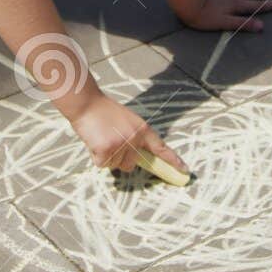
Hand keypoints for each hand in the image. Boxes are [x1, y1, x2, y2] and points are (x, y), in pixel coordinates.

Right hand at [68, 94, 187, 174]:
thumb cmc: (103, 111)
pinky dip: (96, 156)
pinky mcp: (106, 149)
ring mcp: (121, 144)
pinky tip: (94, 141)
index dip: (173, 160)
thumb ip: (133, 137)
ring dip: (106, 156)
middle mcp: (134, 138)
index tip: (184, 170)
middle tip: (109, 141)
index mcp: (142, 129)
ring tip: (100, 138)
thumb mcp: (126, 121)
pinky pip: (103, 164)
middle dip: (120, 158)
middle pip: (131, 165)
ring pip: (115, 165)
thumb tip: (133, 157)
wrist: (87, 102)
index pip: (161, 147)